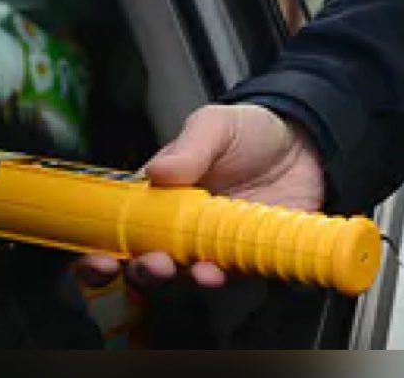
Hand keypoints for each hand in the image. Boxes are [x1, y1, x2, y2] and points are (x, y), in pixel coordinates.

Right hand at [75, 103, 327, 290]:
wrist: (306, 143)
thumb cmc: (251, 131)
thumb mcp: (216, 125)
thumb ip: (189, 147)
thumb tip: (157, 171)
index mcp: (159, 197)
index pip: (118, 230)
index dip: (100, 251)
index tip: (98, 259)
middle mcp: (179, 228)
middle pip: (144, 262)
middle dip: (139, 272)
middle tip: (149, 264)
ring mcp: (210, 245)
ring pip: (182, 276)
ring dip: (178, 279)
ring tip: (185, 269)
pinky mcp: (244, 257)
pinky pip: (226, 276)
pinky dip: (218, 279)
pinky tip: (217, 272)